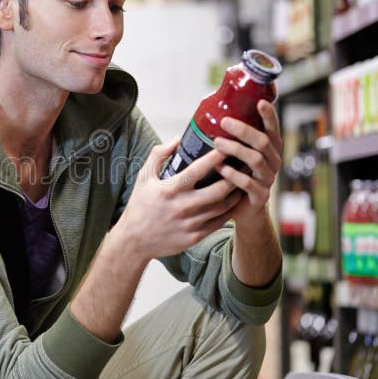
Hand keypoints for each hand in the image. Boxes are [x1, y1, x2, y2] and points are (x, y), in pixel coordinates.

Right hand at [113, 137, 243, 262]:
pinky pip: (218, 222)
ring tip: (243, 181)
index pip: (198, 170)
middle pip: (218, 190)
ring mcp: (190, 223)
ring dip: (235, 193)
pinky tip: (233, 202)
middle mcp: (182, 207)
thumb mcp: (144, 177)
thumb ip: (158, 155)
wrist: (135, 240)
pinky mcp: (194, 237)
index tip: (227, 146)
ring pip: (222, 207)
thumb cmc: (140, 206)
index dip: (215, 157)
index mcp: (170, 190)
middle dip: (234, 176)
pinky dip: (229, 211)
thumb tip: (178, 139)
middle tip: (243, 165)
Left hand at [212, 100, 282, 223]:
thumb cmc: (236, 176)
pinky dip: (232, 174)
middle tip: (225, 122)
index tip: (260, 102)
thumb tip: (208, 115)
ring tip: (217, 142)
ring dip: (235, 149)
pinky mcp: (260, 195)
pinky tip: (219, 168)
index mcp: (270, 149)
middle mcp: (273, 162)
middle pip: (263, 141)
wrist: (242, 210)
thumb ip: (232, 139)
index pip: (272, 129)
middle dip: (244, 130)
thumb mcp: (237, 156)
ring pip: (256, 160)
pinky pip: (248, 183)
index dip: (268, 115)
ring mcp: (267, 179)